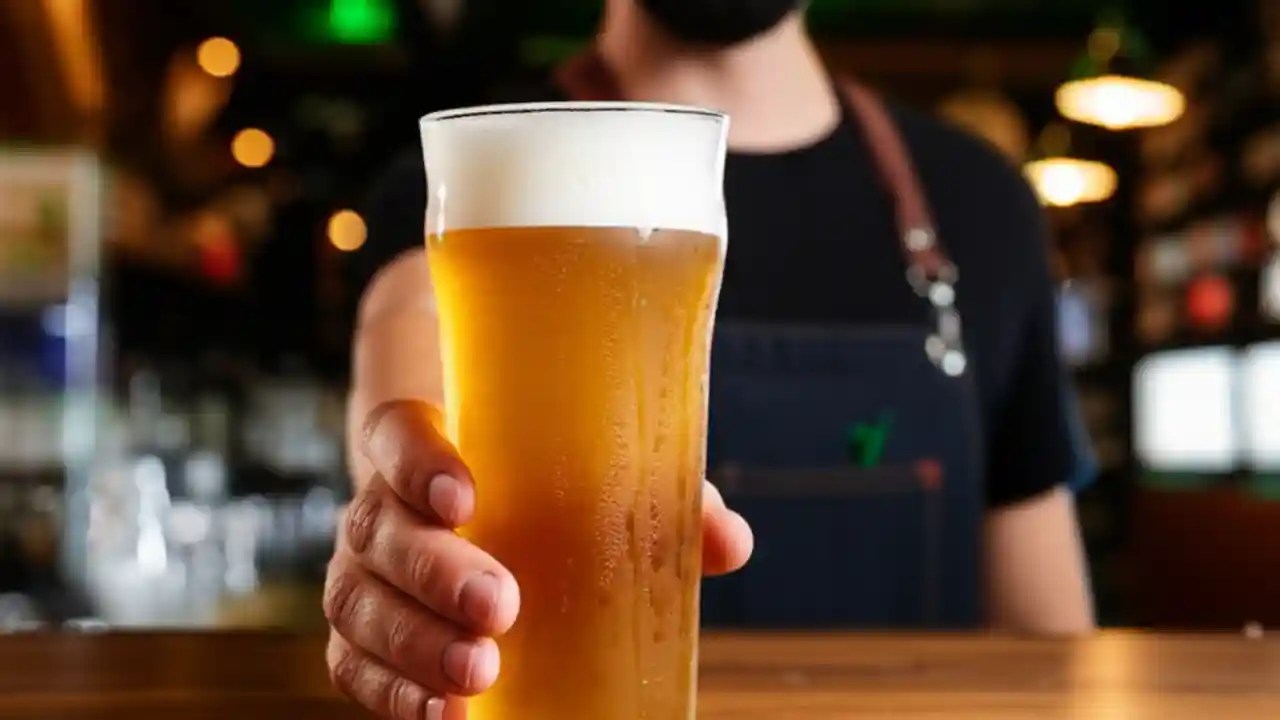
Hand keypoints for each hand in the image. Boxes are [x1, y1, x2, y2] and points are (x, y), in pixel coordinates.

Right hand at [324, 400, 753, 719]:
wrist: (466, 508)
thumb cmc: (536, 486)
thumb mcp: (594, 473)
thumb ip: (655, 497)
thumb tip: (729, 542)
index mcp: (426, 445)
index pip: (397, 433)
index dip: (418, 463)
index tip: (465, 497)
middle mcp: (382, 505)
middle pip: (380, 530)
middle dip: (435, 572)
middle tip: (500, 606)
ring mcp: (363, 574)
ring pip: (359, 604)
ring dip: (416, 645)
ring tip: (477, 675)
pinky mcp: (362, 636)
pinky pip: (354, 666)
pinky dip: (395, 696)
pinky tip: (445, 716)